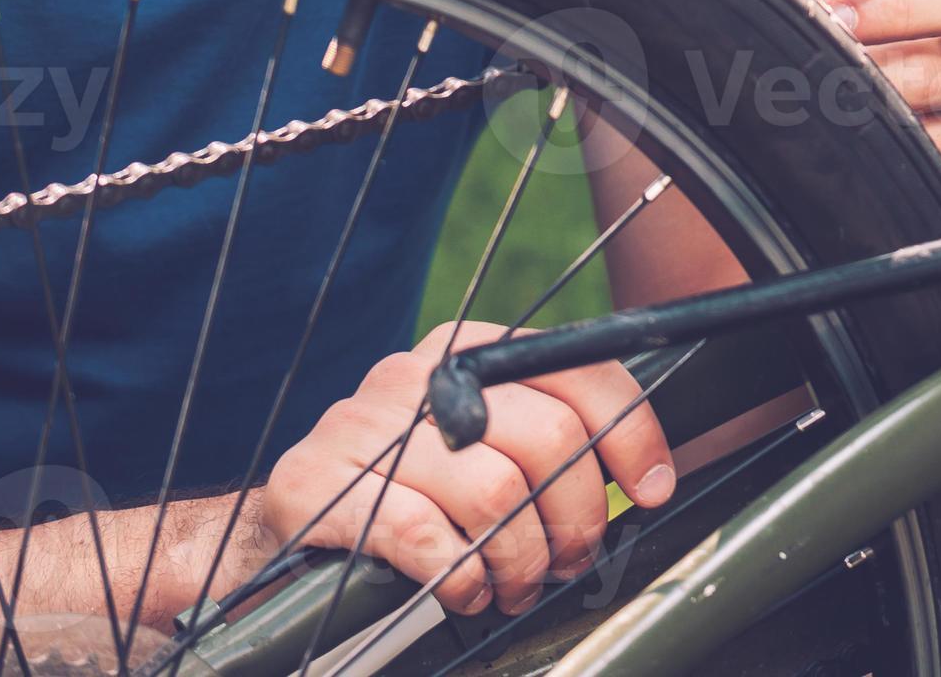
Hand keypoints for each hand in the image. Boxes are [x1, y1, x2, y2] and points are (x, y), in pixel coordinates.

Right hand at [255, 320, 674, 616]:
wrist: (287, 529)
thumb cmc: (409, 494)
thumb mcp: (481, 448)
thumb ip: (551, 442)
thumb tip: (647, 476)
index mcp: (466, 350)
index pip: (576, 368)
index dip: (630, 433)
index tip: (652, 490)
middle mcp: (415, 375)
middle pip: (547, 437)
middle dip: (576, 520)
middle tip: (564, 563)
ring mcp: (361, 425)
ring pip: (496, 492)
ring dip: (519, 562)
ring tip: (508, 584)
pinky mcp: (315, 485)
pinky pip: (426, 537)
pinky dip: (460, 580)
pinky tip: (460, 590)